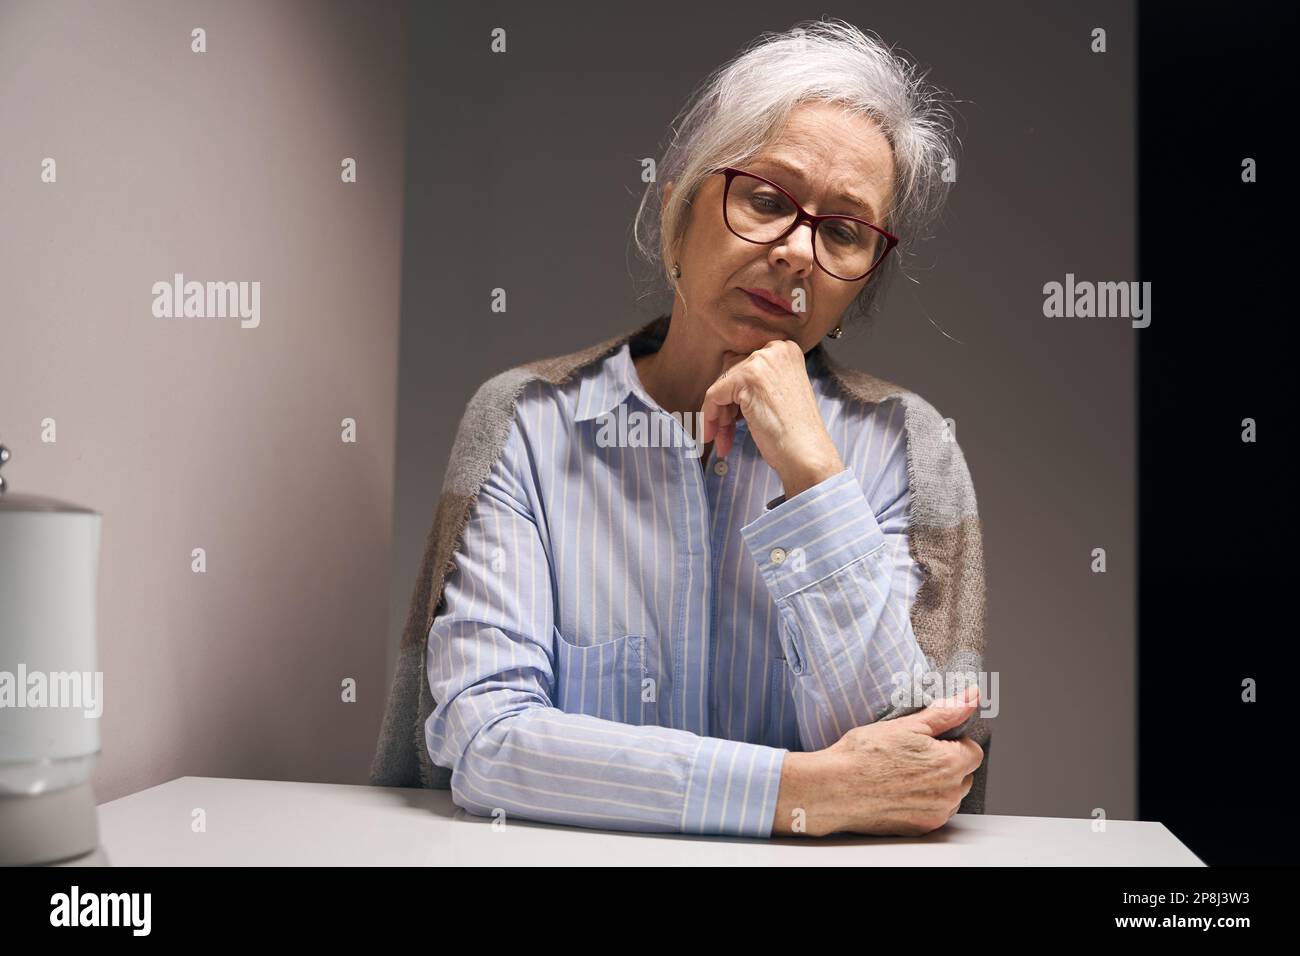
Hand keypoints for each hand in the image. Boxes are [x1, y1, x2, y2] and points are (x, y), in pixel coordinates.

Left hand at [699, 339, 844, 497]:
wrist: (806, 453)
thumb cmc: (794, 433)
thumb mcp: (779, 393)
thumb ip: (757, 381)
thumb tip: (724, 379)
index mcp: (786, 350)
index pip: (745, 363)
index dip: (735, 393)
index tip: (732, 417)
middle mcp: (775, 349)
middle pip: (731, 372)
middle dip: (726, 405)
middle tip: (726, 432)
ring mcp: (761, 361)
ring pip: (721, 385)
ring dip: (718, 415)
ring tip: (722, 440)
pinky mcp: (747, 378)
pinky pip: (714, 395)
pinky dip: (710, 416)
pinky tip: (714, 436)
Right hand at [774, 687, 983, 836]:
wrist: (834, 788)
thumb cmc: (864, 754)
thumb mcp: (907, 725)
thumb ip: (945, 712)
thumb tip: (972, 697)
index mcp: (949, 765)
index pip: (973, 751)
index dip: (952, 741)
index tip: (929, 740)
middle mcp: (948, 794)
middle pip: (965, 775)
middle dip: (947, 763)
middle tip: (914, 755)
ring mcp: (934, 814)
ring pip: (950, 795)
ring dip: (938, 784)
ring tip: (904, 772)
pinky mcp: (920, 828)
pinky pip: (934, 812)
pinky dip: (924, 801)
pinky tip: (899, 790)